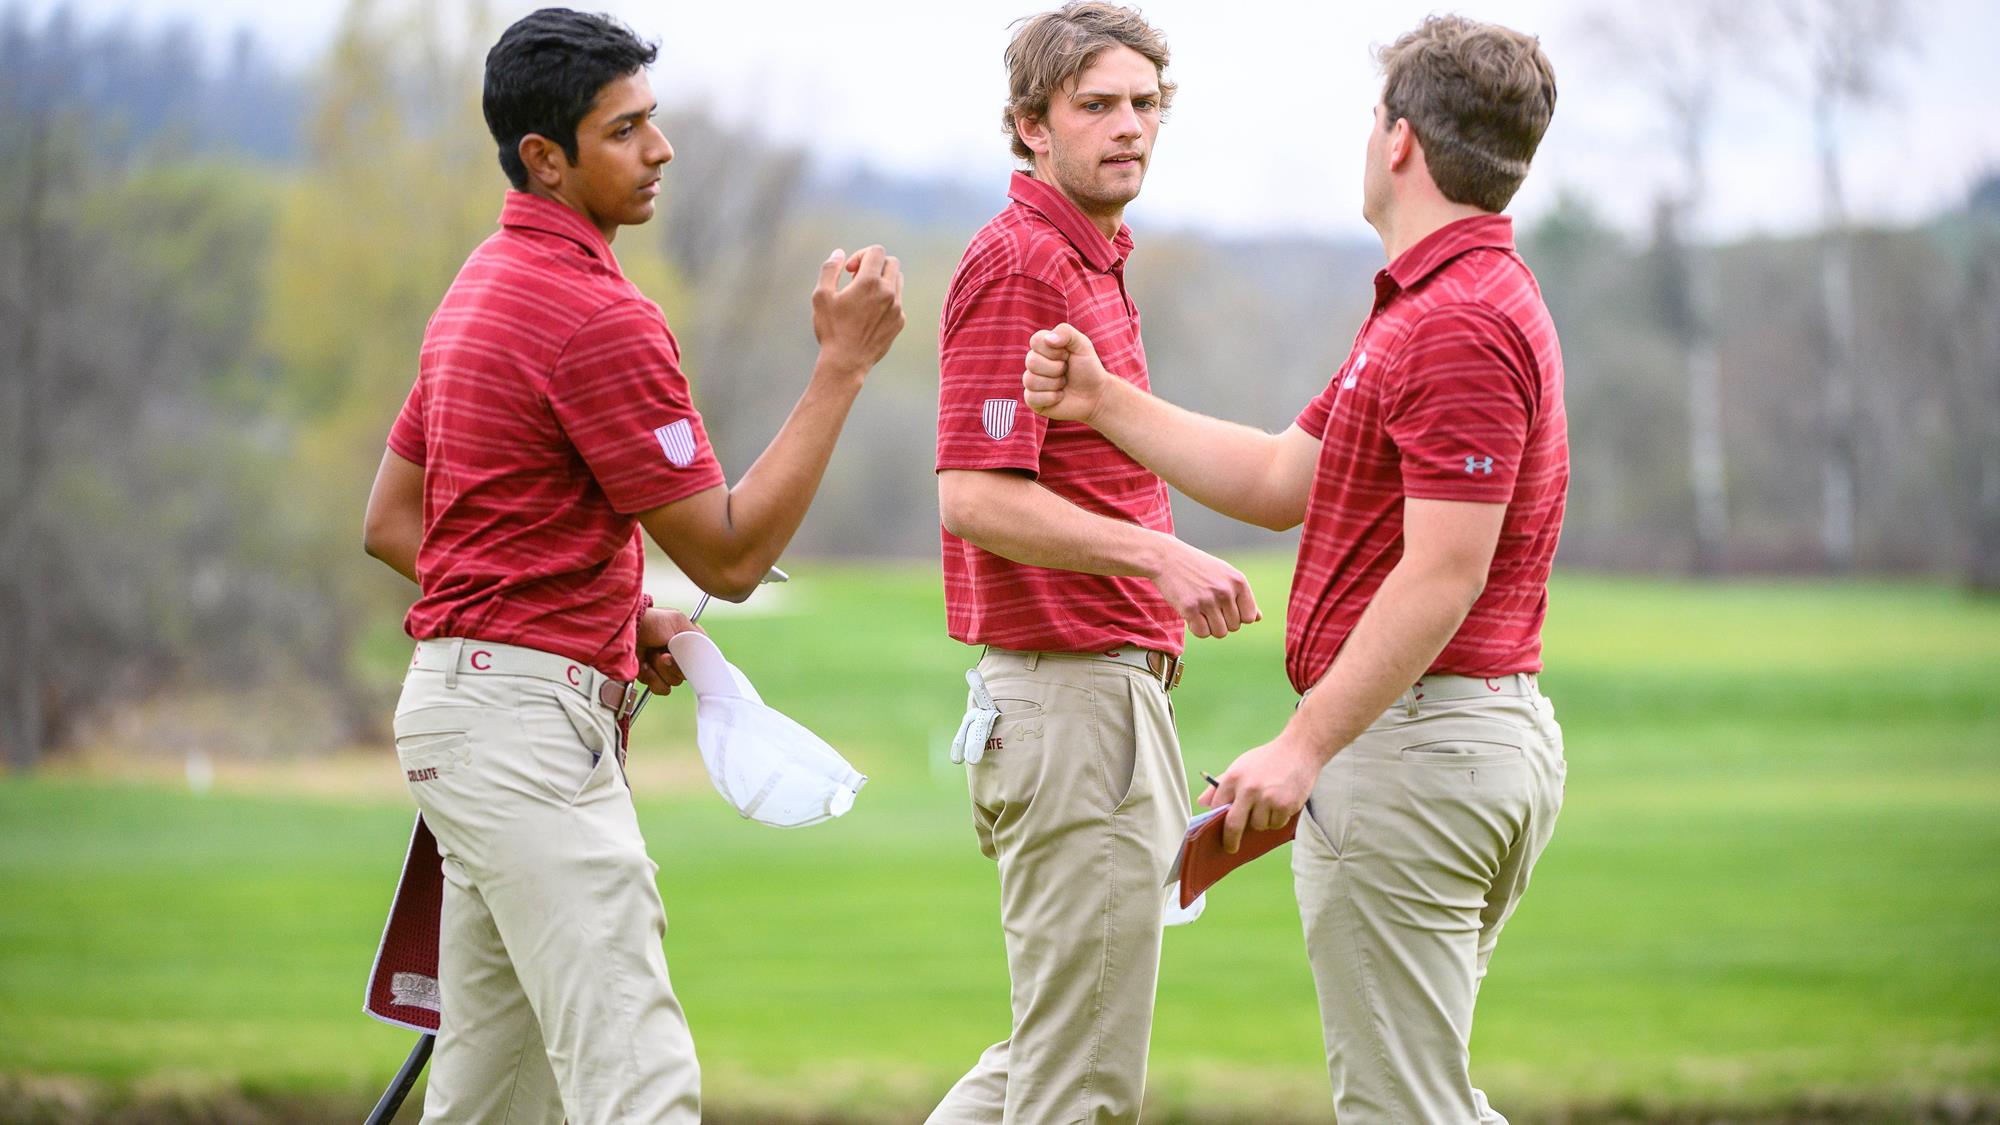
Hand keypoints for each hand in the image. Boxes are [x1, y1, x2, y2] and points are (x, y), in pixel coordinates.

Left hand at [634, 607, 699, 695]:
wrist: (624, 630)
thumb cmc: (650, 621)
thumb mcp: (678, 621)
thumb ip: (697, 637)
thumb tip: (705, 654)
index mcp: (687, 641)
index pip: (700, 659)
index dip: (692, 660)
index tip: (683, 655)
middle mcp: (677, 655)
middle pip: (687, 673)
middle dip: (673, 665)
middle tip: (662, 653)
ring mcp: (663, 667)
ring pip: (674, 682)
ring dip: (660, 670)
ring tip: (650, 656)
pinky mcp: (651, 677)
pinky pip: (661, 688)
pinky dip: (652, 678)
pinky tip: (644, 665)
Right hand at [811, 245, 905, 375]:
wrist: (846, 362)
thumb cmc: (831, 329)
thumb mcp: (821, 296)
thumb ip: (829, 269)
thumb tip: (838, 253)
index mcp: (869, 282)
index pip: (877, 251)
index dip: (861, 255)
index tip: (849, 271)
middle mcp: (888, 292)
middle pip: (892, 263)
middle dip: (875, 265)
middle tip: (858, 280)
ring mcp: (897, 308)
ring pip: (898, 281)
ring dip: (883, 280)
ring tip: (864, 295)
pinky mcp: (900, 322)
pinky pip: (898, 301)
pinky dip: (887, 300)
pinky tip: (869, 314)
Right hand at [1022, 323, 1110, 424]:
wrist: (1096, 395)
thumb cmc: (1088, 368)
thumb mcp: (1082, 344)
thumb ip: (1066, 332)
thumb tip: (1048, 339)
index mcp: (1043, 347)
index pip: (1035, 341)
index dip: (1054, 350)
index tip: (1067, 355)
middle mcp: (1034, 363)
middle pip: (1032, 362)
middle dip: (1056, 368)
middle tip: (1066, 371)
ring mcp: (1032, 382)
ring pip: (1030, 380)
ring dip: (1054, 383)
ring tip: (1064, 384)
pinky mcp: (1032, 400)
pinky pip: (1032, 397)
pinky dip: (1051, 397)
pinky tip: (1060, 396)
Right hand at [1148, 536, 1260, 638]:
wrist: (1167, 557)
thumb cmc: (1198, 567)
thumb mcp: (1225, 575)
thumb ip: (1242, 596)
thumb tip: (1258, 618)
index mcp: (1238, 581)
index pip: (1250, 617)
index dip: (1237, 617)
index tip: (1225, 608)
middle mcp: (1225, 590)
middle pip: (1234, 627)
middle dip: (1221, 622)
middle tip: (1208, 607)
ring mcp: (1207, 599)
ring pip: (1219, 633)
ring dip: (1209, 627)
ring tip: (1200, 611)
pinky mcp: (1190, 608)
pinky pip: (1202, 633)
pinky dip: (1196, 628)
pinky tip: (1190, 614)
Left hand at [1199, 734, 1322, 852]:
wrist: (1299, 749)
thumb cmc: (1267, 759)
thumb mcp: (1240, 765)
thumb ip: (1221, 785)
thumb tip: (1202, 803)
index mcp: (1234, 778)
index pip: (1218, 807)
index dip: (1216, 821)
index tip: (1216, 831)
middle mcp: (1249, 789)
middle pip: (1234, 825)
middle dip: (1230, 841)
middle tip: (1230, 848)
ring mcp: (1268, 798)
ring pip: (1259, 826)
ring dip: (1262, 822)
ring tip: (1268, 804)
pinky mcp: (1285, 805)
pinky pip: (1276, 824)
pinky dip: (1278, 819)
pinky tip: (1282, 802)